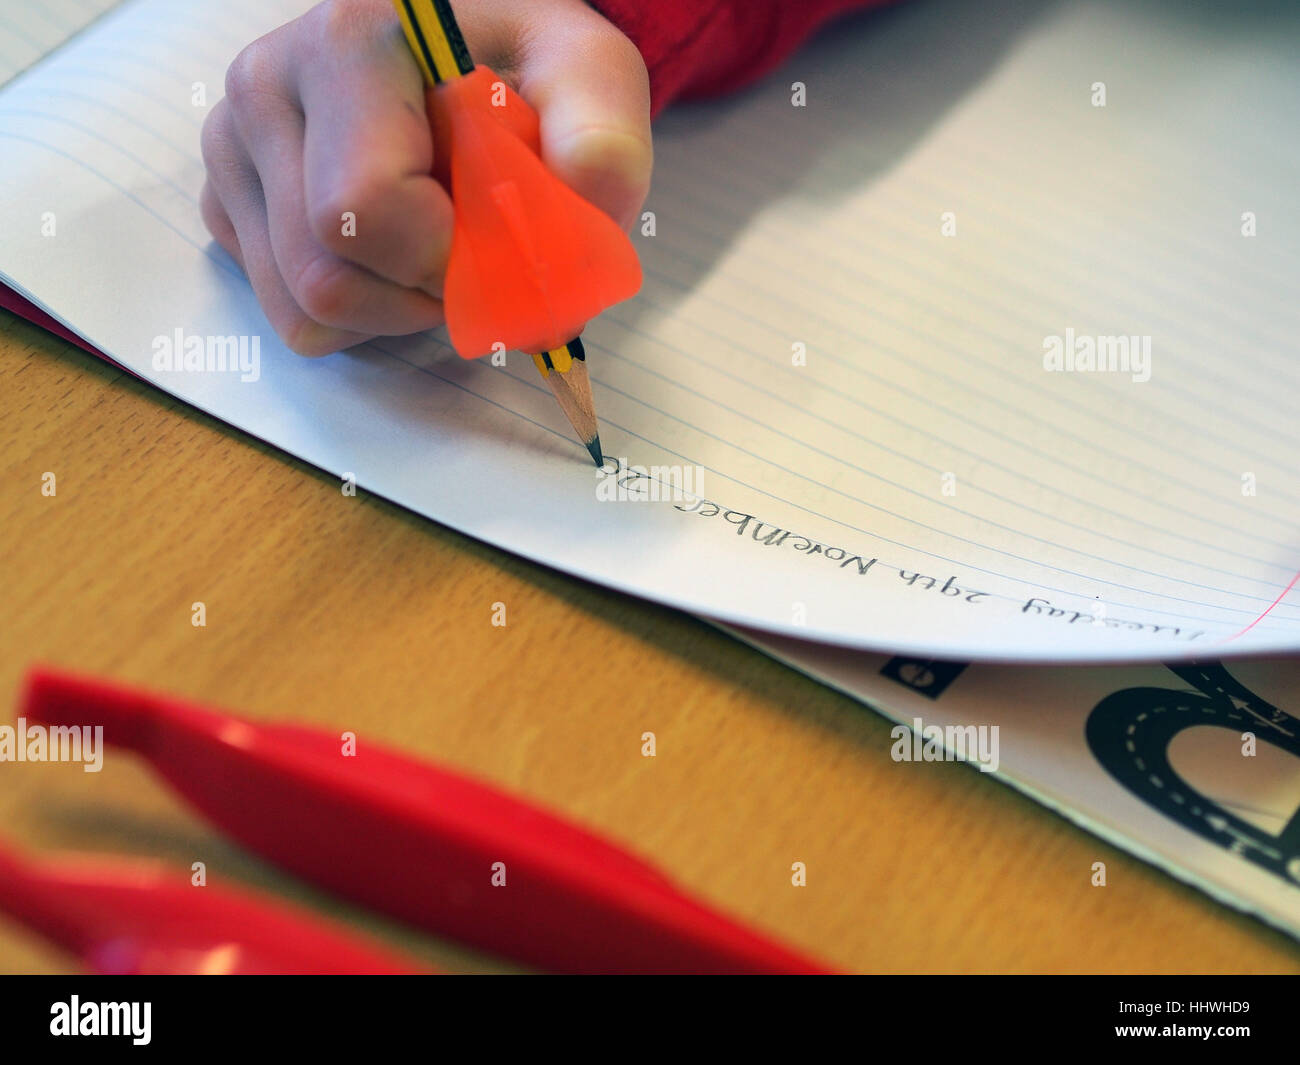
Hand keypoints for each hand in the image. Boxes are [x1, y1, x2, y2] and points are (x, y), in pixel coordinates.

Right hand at [200, 0, 651, 355]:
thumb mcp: (588, 76)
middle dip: (418, 294)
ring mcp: (232, 147)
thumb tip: (585, 195)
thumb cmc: (524, 68)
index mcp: (347, 45)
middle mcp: (266, 88)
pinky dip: (358, 313)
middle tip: (472, 252)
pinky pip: (286, 312)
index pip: (365, 209)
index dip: (442, 259)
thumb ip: (601, 138)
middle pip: (325, 275)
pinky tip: (392, 254)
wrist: (468, 55)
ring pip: (302, 309)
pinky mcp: (228, 200)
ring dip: (391, 311)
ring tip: (436, 247)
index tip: (491, 239)